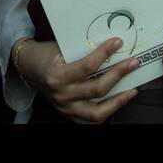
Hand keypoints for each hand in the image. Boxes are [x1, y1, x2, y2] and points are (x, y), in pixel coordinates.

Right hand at [15, 38, 139, 122]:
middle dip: (119, 75)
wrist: (29, 68)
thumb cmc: (47, 53)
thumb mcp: (61, 47)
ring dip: (119, 100)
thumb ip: (82, 49)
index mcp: (57, 75)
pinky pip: (92, 120)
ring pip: (97, 112)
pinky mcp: (69, 115)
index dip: (105, 54)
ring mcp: (65, 108)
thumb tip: (112, 44)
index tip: (118, 42)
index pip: (87, 66)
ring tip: (132, 89)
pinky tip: (119, 101)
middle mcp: (61, 95)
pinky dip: (108, 112)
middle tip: (134, 63)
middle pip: (97, 89)